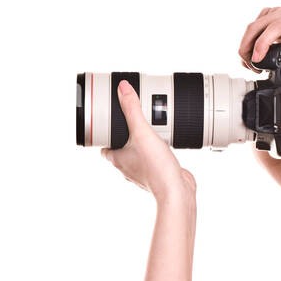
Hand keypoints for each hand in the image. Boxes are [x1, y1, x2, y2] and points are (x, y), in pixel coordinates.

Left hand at [101, 80, 194, 200]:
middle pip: (120, 147)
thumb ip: (132, 110)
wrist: (177, 191)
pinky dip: (156, 150)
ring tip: (150, 128)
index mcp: (116, 158)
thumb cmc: (156, 168)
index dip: (104, 134)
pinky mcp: (156, 173)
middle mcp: (127, 166)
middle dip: (126, 134)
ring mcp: (141, 171)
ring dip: (142, 142)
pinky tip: (164, 143)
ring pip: (137, 153)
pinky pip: (153, 159)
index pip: (103, 145)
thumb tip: (123, 89)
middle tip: (133, 120)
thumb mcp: (142, 131)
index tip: (108, 121)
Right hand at [237, 4, 280, 74]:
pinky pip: (254, 26)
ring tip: (251, 63)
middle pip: (258, 25)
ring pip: (253, 26)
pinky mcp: (270, 14)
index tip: (256, 60)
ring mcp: (278, 11)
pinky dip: (249, 41)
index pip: (276, 27)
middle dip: (247, 48)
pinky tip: (252, 53)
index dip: (262, 43)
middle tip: (250, 66)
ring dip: (246, 46)